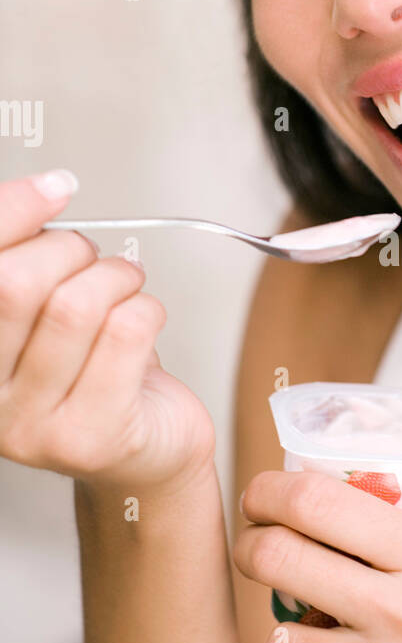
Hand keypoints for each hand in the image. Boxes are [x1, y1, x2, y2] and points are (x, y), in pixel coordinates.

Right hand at [0, 171, 214, 490]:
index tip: (55, 189)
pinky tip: (145, 322)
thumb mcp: (45, 308)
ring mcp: (27, 427)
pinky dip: (147, 309)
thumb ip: (26, 256)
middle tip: (95, 262)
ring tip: (126, 288)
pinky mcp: (86, 438)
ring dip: (117, 279)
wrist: (142, 453)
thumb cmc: (93, 372)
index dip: (13, 212)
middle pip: (16, 285)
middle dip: (71, 252)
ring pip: (76, 307)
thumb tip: (45, 190)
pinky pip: (125, 334)